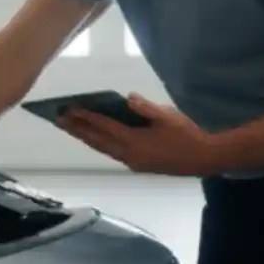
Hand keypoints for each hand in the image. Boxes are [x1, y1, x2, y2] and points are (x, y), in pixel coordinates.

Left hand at [56, 93, 223, 175]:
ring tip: (69, 126)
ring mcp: (133, 162)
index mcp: (135, 142)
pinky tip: (93, 136)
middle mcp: (129, 155)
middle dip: (77, 129)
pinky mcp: (138, 164)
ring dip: (85, 137)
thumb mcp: (168, 116)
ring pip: (102, 148)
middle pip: (97, 140)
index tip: (69, 109)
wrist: (205, 159)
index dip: (85, 117)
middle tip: (58, 118)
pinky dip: (99, 143)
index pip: (104, 127)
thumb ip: (146, 108)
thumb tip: (128, 98)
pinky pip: (111, 152)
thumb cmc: (188, 135)